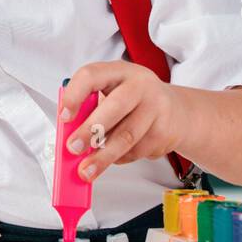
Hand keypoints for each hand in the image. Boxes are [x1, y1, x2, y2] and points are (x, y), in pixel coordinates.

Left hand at [59, 61, 189, 182]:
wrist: (176, 111)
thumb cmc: (134, 101)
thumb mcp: (113, 93)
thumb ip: (91, 107)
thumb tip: (68, 133)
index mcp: (119, 71)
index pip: (92, 75)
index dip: (75, 95)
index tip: (64, 117)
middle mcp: (140, 85)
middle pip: (115, 106)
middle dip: (90, 130)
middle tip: (73, 148)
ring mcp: (156, 107)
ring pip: (127, 135)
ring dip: (104, 156)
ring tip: (87, 169)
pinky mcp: (164, 130)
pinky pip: (137, 150)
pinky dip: (121, 158)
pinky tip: (116, 156)